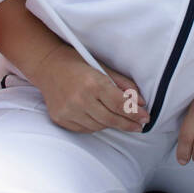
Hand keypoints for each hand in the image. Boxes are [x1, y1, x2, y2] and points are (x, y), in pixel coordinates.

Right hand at [31, 47, 147, 132]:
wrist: (47, 66)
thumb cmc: (78, 63)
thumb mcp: (103, 68)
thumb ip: (123, 85)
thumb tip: (141, 102)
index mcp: (93, 83)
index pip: (120, 105)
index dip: (135, 113)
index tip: (146, 118)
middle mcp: (80, 99)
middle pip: (111, 119)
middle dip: (128, 124)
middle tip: (139, 126)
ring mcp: (68, 111)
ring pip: (98, 126)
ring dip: (111, 124)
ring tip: (118, 118)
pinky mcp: (60, 119)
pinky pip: (85, 129)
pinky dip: (95, 125)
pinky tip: (99, 118)